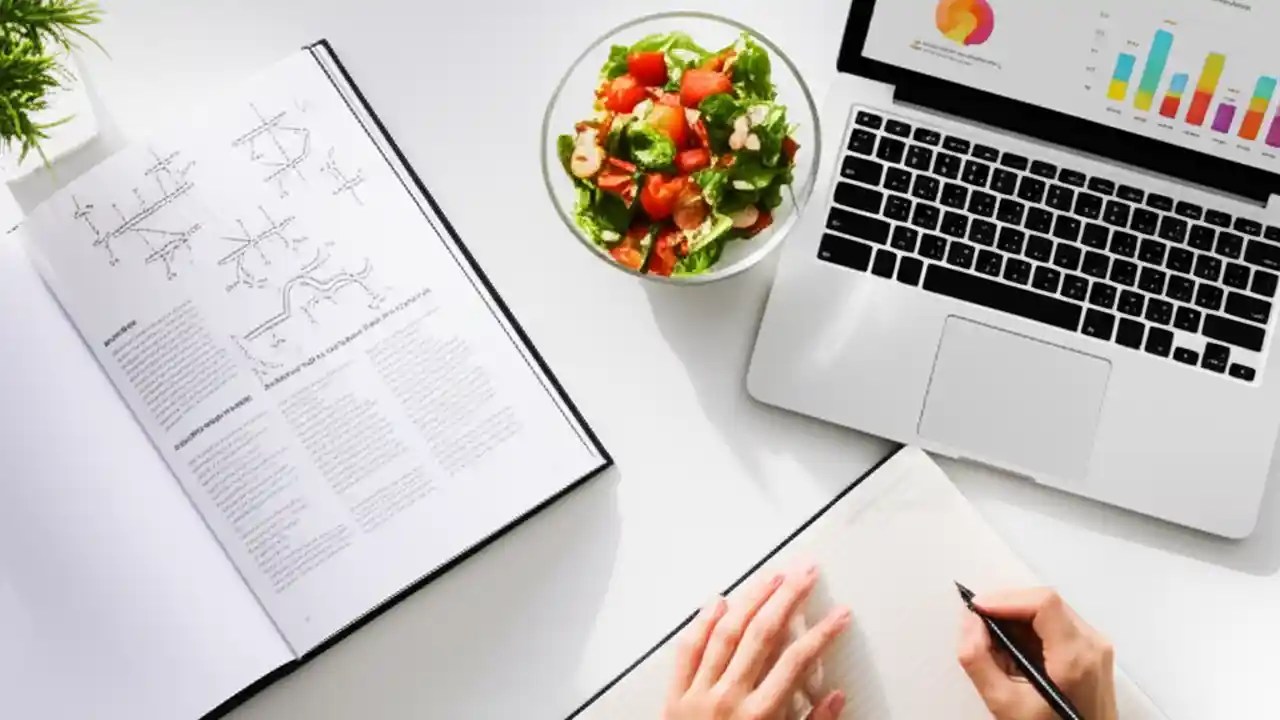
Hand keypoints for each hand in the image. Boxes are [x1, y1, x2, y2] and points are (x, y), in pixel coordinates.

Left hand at [663, 565, 850, 719]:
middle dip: (788, 598)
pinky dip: (701, 622)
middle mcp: (728, 699)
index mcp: (759, 717)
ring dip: (751, 599)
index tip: (841, 614)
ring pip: (725, 632)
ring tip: (771, 576)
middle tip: (806, 573)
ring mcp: (698, 695)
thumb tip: (836, 697)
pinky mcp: (673, 697)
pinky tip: (718, 601)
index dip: (822, 633)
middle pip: (762, 634)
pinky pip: (687, 650)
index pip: (797, 661)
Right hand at [957, 587, 1117, 719]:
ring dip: (1017, 619)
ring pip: (1050, 611)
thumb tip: (969, 623)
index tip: (978, 608)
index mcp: (1075, 658)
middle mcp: (1093, 646)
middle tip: (980, 626)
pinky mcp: (1092, 651)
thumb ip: (979, 661)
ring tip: (996, 645)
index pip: (1044, 603)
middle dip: (1007, 608)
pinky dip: (1030, 629)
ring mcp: (1096, 647)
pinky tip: (1016, 652)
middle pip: (1045, 603)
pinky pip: (1057, 624)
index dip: (1006, 598)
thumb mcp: (1006, 705)